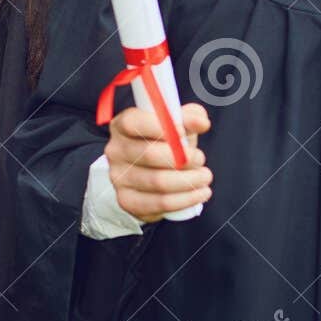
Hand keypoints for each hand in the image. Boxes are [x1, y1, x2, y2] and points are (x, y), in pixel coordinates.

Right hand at [104, 102, 212, 222]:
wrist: (147, 178)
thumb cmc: (163, 146)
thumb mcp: (176, 127)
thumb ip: (189, 118)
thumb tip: (201, 122)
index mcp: (121, 126)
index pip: (132, 122)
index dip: (159, 126)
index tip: (183, 131)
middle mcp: (115, 151)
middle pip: (149, 153)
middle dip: (182, 157)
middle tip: (200, 158)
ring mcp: (119, 177)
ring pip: (158, 182)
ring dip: (189, 180)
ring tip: (204, 176)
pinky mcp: (127, 201)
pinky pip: (160, 202)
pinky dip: (186, 199)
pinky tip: (199, 193)